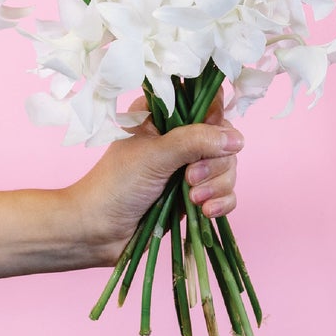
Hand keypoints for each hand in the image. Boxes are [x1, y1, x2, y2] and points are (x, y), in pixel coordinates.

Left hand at [63, 99, 242, 263]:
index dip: (214, 119)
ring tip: (194, 200)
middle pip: (224, 140)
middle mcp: (180, 139)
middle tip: (191, 178)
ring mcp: (189, 168)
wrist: (98, 232)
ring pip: (228, 168)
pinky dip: (222, 202)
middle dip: (215, 163)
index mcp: (165, 117)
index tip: (208, 138)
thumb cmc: (117, 186)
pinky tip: (206, 212)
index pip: (205, 103)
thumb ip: (196, 141)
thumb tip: (238, 139)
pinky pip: (226, 193)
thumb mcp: (156, 155)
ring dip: (218, 185)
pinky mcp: (195, 196)